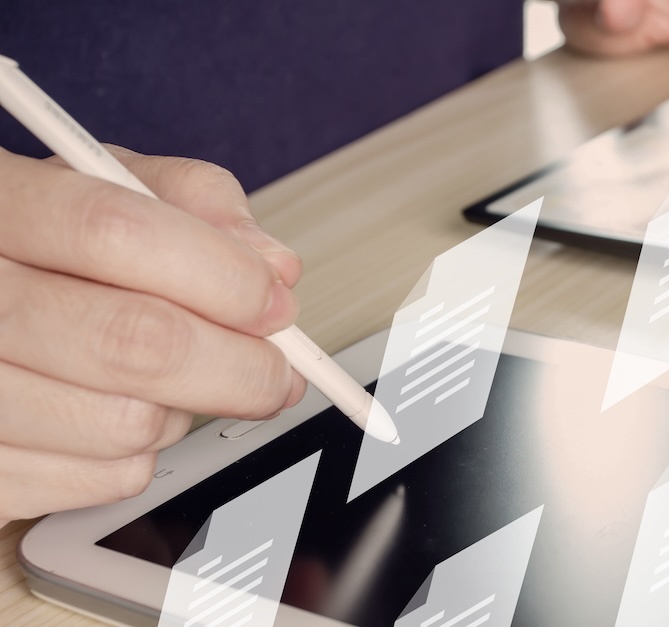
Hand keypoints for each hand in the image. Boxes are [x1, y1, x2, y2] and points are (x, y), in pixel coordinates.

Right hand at [0, 147, 306, 527]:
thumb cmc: (34, 244)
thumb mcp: (101, 184)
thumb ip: (193, 203)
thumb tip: (272, 266)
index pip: (114, 232)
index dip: (220, 274)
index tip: (274, 303)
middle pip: (134, 342)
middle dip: (239, 365)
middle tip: (275, 371)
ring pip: (125, 424)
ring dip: (181, 412)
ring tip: (166, 382)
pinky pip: (99, 481)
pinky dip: (135, 457)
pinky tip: (111, 414)